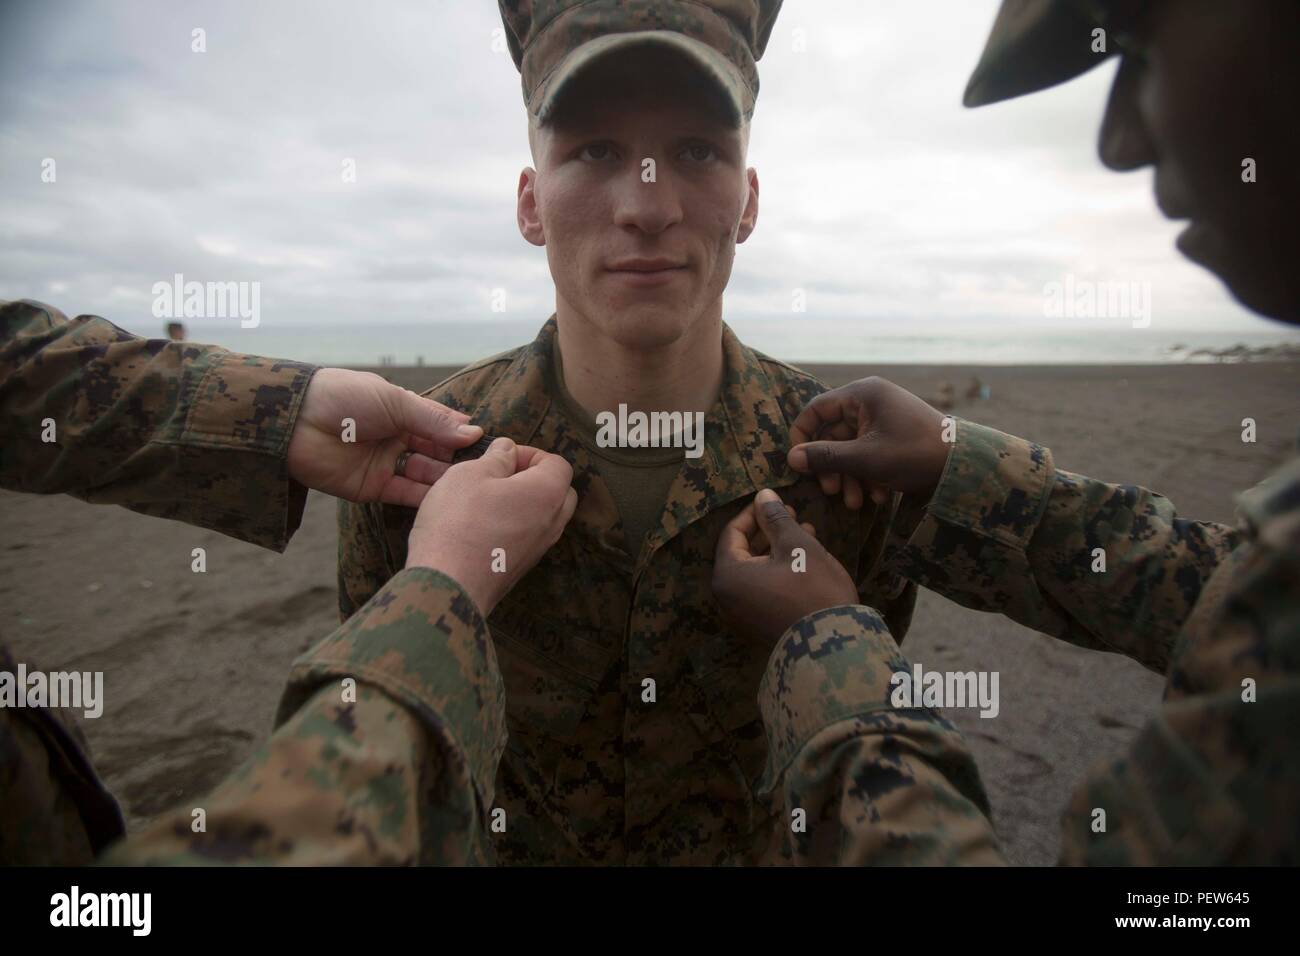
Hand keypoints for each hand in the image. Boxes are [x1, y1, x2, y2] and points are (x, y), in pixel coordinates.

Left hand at [287, 368, 483, 506]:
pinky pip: (404, 495)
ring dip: (446, 481)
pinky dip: (424, 498)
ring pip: (424, 476)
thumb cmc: (344, 398)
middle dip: (458, 461)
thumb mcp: (395, 402)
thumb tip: (474, 433)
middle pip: (436, 453)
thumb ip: (434, 422)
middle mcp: (397, 438)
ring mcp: (385, 464)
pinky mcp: (371, 488)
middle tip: (487, 472)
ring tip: (472, 487)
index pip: (441, 426)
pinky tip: (448, 500)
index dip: (463, 435)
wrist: (295, 421)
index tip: (492, 446)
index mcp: (403, 412)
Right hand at [405, 437, 577, 616]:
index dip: (530, 454)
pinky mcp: (522, 568)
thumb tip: (508, 449)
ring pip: (544, 517)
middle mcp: (553, 522)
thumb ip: (496, 458)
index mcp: (548, 493)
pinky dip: (515, 526)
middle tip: (499, 477)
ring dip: (523, 503)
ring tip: (488, 499)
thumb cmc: (459, 521)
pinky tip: (483, 526)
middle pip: (559, 491)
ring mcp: (539, 549)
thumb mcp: (470, 474)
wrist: (449, 584)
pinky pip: (529, 538)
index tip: (501, 457)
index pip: (558, 463)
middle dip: (534, 478)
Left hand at [712, 488, 858, 649]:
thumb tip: (762, 494)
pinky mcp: (760, 625)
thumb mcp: (797, 545)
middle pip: (742, 553)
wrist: (834, 647)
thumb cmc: (813, 589)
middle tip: (792, 514)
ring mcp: (742, 615)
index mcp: (728, 576)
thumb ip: (775, 518)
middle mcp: (727, 598)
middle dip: (767, 530)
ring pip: (755, 571)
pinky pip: (762, 589)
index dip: (753, 513)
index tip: (774, 501)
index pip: (732, 533)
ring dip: (776, 549)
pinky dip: (778, 571)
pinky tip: (805, 559)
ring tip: (805, 532)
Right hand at [786, 376, 950, 509]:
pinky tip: (876, 496)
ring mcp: (882, 417)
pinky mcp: (892, 435)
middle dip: (832, 467)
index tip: (798, 463)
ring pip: (850, 447)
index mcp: (862, 394)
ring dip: (849, 476)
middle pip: (833, 433)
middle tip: (831, 492)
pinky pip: (867, 452)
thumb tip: (791, 458)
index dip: (802, 436)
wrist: (962, 466)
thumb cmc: (914, 454)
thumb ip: (826, 457)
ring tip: (856, 503)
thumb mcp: (866, 458)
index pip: (817, 409)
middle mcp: (870, 400)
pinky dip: (867, 474)